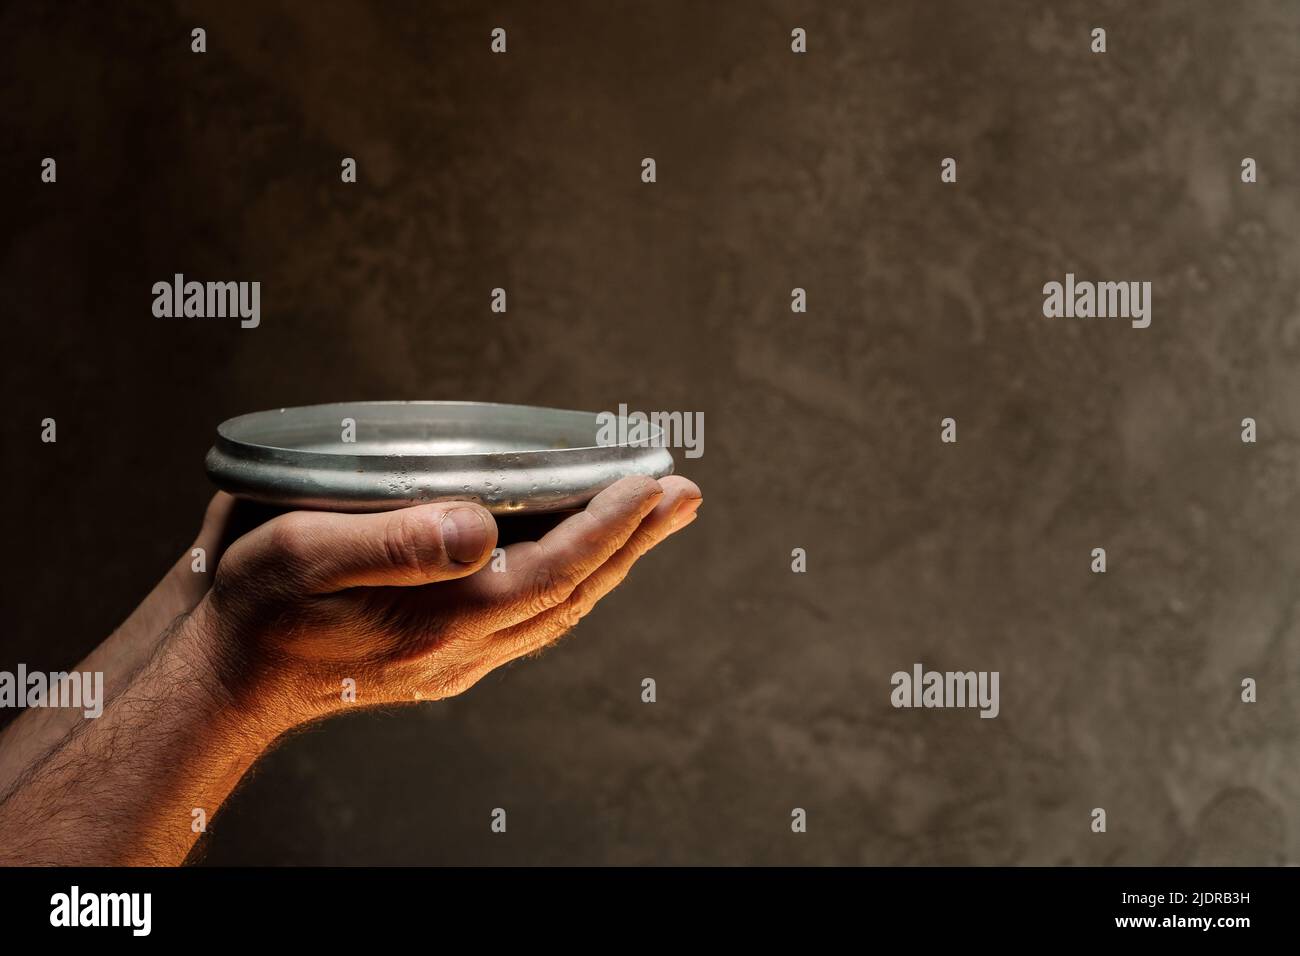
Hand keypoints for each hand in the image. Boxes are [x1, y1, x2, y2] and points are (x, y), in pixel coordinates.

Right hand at [185, 474, 701, 735]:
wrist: (227, 679)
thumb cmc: (256, 609)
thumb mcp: (299, 555)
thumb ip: (393, 541)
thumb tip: (481, 525)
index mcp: (440, 620)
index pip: (553, 569)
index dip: (609, 524)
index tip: (653, 481)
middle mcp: (464, 648)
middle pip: (574, 591)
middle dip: (633, 540)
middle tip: (682, 492)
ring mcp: (461, 661)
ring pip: (560, 610)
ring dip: (612, 562)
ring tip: (652, 516)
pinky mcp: (448, 660)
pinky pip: (533, 622)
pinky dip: (572, 584)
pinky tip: (581, 559)